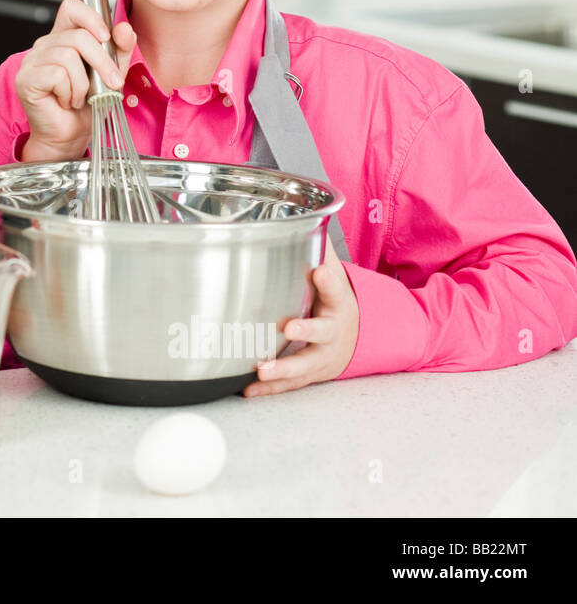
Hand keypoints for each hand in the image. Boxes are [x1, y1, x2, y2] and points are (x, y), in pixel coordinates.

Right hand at [13, 0, 137, 160]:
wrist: (72, 135)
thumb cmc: (87, 106)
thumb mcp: (112, 74)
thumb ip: (119, 51)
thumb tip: (125, 29)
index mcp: (64, 38)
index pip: (72, 8)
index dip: (90, 17)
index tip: (106, 37)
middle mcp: (45, 45)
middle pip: (78, 36)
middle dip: (102, 61)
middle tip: (112, 83)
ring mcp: (32, 61)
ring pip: (68, 56)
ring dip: (83, 84)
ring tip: (80, 97)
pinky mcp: (26, 79)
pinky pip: (56, 75)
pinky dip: (69, 92)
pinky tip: (66, 101)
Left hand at [243, 235, 358, 396]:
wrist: (357, 338)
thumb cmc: (335, 300)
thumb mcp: (334, 275)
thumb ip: (318, 249)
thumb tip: (306, 215)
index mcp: (339, 303)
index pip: (337, 288)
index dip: (328, 280)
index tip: (320, 270)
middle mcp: (333, 331)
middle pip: (322, 331)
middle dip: (307, 329)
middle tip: (289, 327)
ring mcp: (321, 356)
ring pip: (303, 364)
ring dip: (282, 368)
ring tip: (261, 369)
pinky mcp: (309, 374)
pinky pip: (288, 384)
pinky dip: (268, 389)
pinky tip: (247, 388)